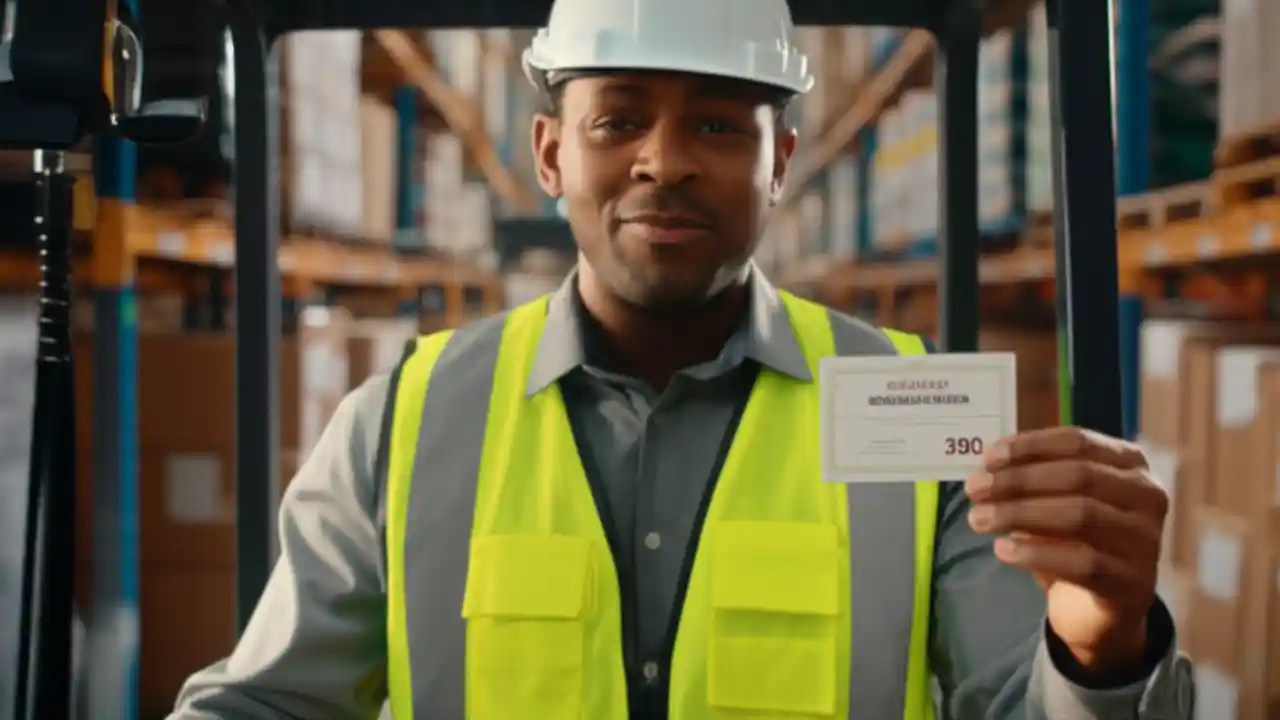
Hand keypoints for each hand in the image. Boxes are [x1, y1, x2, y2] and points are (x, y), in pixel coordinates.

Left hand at [964, 426, 1168, 679]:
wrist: (1101, 605)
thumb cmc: (1076, 538)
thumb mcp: (1056, 500)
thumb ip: (1031, 478)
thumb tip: (988, 467)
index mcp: (1130, 463)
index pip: (1078, 441)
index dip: (1029, 447)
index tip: (988, 458)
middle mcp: (1146, 495)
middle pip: (1078, 476)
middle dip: (1019, 480)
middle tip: (975, 489)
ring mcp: (1144, 539)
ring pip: (1080, 515)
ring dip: (1020, 514)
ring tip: (979, 518)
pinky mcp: (1132, 581)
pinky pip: (1081, 562)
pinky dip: (1035, 553)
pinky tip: (1002, 549)